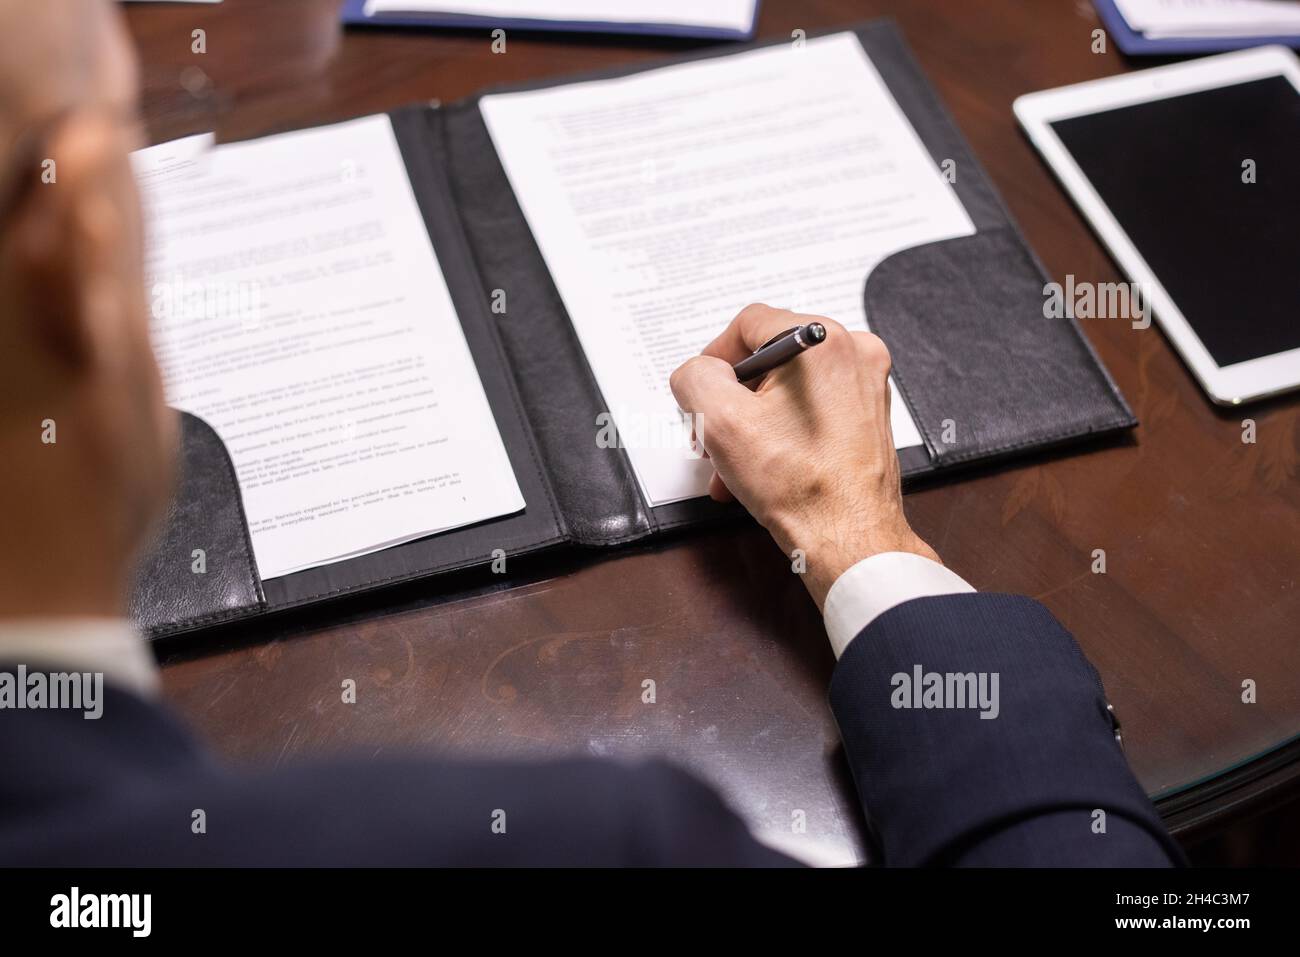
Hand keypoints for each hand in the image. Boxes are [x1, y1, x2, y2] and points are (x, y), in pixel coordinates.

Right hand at [669, 304, 938, 609]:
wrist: (851, 538)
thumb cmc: (803, 486)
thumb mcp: (720, 422)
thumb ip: (695, 378)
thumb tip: (698, 373)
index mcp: (822, 340)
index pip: (749, 324)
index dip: (713, 358)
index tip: (700, 390)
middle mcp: (853, 353)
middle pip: (769, 359)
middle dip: (731, 401)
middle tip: (712, 434)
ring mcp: (865, 385)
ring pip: (787, 389)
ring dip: (752, 423)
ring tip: (732, 463)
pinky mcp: (868, 415)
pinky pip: (811, 410)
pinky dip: (781, 432)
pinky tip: (761, 468)